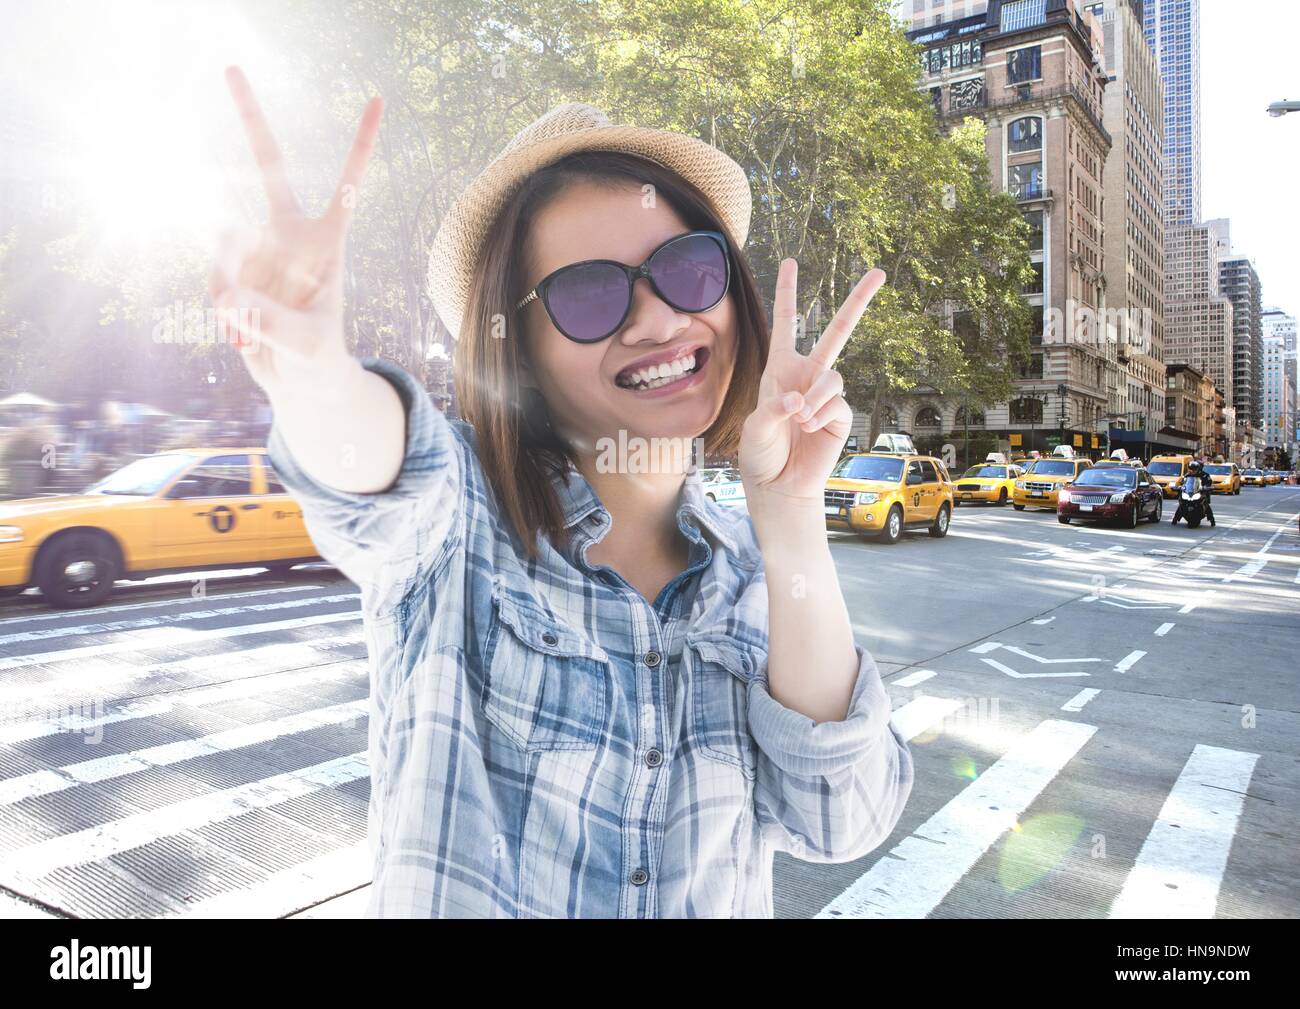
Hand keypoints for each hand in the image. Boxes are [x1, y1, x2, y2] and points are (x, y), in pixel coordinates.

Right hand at [208, 66, 383, 399]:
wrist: (297, 379)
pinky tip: (239, 330)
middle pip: (268, 164)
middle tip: (230, 66)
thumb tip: (233, 299)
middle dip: (250, 116)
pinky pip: (213, 279)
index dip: (360, 145)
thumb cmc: (318, 359)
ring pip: (225, 248)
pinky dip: (221, 308)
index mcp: (327, 242)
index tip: (377, 100)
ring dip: (230, 290)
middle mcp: (289, 235)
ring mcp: (255, 248)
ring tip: (252, 328)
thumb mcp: (306, 347)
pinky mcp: (229, 268)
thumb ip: (271, 323)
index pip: (346, 186)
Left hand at [738, 259, 885, 511]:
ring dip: (816, 397)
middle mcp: (807, 375)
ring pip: (833, 376)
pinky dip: (820, 413)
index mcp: (781, 369)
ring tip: (800, 419)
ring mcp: (826, 394)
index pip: (786, 324)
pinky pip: (837, 403)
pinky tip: (808, 428)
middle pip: (837, 331)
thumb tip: (801, 399)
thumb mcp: (755, 428)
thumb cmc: (760, 453)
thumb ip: (774, 409)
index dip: (788, 293)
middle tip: (879, 272)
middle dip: (858, 301)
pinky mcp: (840, 414)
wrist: (779, 485)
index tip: (791, 262)